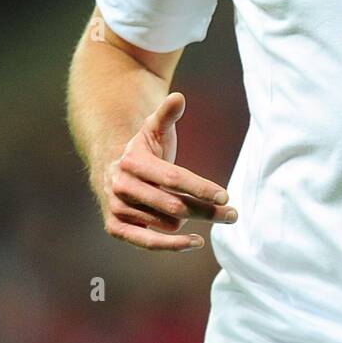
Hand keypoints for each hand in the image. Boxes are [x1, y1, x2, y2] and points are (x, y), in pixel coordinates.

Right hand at [99, 91, 237, 249]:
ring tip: (209, 214)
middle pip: (175, 205)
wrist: (108, 169)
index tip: (225, 195)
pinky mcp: (116, 228)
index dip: (200, 188)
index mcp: (133, 162)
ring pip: (167, 223)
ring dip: (192, 222)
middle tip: (233, 215)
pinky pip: (148, 242)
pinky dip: (172, 245)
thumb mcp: (153, 130)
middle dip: (207, 211)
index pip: (173, 178)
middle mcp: (122, 187)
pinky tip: (196, 242)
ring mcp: (118, 209)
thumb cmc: (142, 150)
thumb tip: (178, 97)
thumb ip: (166, 115)